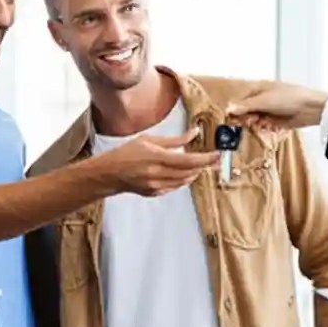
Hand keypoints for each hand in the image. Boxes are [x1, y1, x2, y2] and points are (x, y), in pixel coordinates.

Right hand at [93, 129, 219, 196]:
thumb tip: (194, 133)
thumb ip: (174, 140)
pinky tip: (184, 173)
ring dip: (195, 173)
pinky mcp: (155, 193)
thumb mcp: (149, 140)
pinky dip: (183, 179)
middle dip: (204, 166)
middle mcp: (157, 174)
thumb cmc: (127, 153)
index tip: (217, 155)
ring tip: (201, 165)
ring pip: (184, 181)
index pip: (188, 160)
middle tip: (215, 160)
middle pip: (189, 172)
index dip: (205, 158)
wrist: (110, 173)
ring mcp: (156, 186)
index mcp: (156, 157)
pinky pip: (175, 187)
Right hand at [226, 81, 327, 130]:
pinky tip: (269, 126)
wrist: (311, 108)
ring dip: (256, 123)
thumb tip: (229, 108)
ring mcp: (270, 109)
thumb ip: (246, 106)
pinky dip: (265, 127)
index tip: (231, 118)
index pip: (240, 99)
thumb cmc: (291, 97)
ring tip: (261, 123)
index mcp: (259, 88)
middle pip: (246, 110)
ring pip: (255, 119)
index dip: (235, 109)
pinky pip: (265, 125)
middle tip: (248, 121)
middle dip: (246, 117)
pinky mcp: (276, 120)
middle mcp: (263, 98)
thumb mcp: (264, 101)